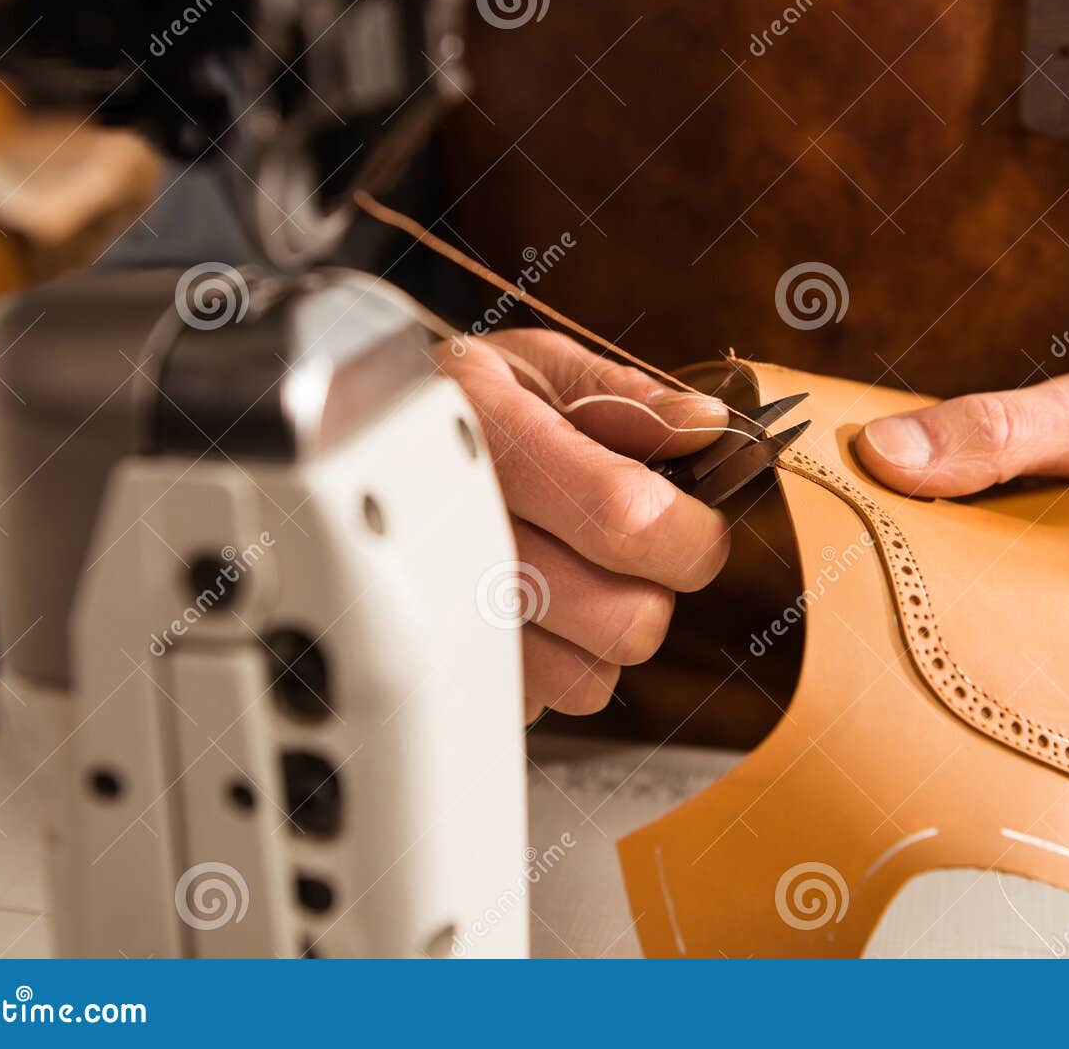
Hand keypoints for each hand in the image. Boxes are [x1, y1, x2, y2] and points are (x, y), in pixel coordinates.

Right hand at [439, 329, 732, 720]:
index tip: (696, 518)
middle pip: (624, 619)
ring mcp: (442, 612)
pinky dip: (561, 661)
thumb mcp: (537, 366)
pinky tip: (536, 604)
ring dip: (608, 630)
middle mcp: (457, 532)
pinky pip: (548, 701)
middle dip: (657, 586)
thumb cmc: (469, 403)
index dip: (690, 530)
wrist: (363, 444)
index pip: (623, 516)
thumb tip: (705, 425)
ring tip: (580, 570)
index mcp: (488, 437)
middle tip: (636, 547)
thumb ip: (627, 397)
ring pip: (592, 677)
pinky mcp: (446, 669)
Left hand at [854, 368, 1068, 663]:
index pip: (1009, 639)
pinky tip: (892, 521)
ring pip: (960, 612)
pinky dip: (930, 550)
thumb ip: (998, 430)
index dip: (932, 600)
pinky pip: (964, 588)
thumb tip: (881, 452)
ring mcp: (1051, 640)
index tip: (865, 555)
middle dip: (908, 583)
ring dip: (910, 565)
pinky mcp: (1023, 610)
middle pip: (973, 633)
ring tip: (857, 528)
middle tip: (843, 536)